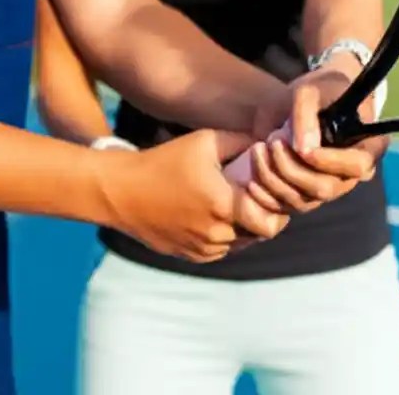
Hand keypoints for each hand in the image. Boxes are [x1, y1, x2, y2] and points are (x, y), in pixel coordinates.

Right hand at [89, 129, 289, 263]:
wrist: (120, 191)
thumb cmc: (163, 161)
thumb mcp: (204, 142)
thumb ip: (241, 141)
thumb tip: (269, 142)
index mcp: (223, 206)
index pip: (271, 223)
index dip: (278, 209)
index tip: (273, 191)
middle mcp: (215, 234)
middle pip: (259, 234)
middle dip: (265, 216)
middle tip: (259, 196)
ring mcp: (202, 248)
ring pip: (240, 243)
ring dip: (245, 227)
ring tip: (238, 202)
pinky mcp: (189, 255)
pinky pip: (221, 250)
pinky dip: (226, 236)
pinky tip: (218, 214)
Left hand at [247, 67, 388, 213]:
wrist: (312, 99)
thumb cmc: (320, 91)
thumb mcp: (312, 90)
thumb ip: (306, 114)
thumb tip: (303, 149)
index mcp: (368, 148)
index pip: (358, 166)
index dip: (329, 161)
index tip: (302, 148)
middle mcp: (351, 175)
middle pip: (326, 188)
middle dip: (292, 169)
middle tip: (271, 141)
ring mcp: (328, 189)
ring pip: (303, 201)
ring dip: (274, 179)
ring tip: (258, 149)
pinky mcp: (305, 197)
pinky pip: (286, 208)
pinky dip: (266, 196)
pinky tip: (250, 179)